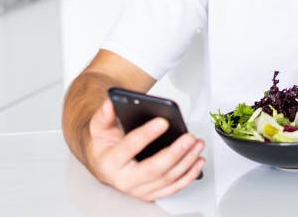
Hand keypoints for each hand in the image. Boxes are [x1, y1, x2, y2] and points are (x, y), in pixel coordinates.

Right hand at [84, 98, 205, 201]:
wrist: (103, 162)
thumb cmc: (104, 144)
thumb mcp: (100, 126)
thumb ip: (105, 114)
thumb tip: (111, 103)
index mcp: (109, 163)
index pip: (129, 148)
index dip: (146, 134)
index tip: (162, 122)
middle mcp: (124, 180)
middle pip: (154, 170)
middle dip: (175, 153)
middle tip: (189, 137)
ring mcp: (138, 189)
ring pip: (167, 178)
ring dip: (186, 161)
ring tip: (197, 144)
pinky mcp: (151, 193)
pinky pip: (173, 187)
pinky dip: (189, 175)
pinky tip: (198, 161)